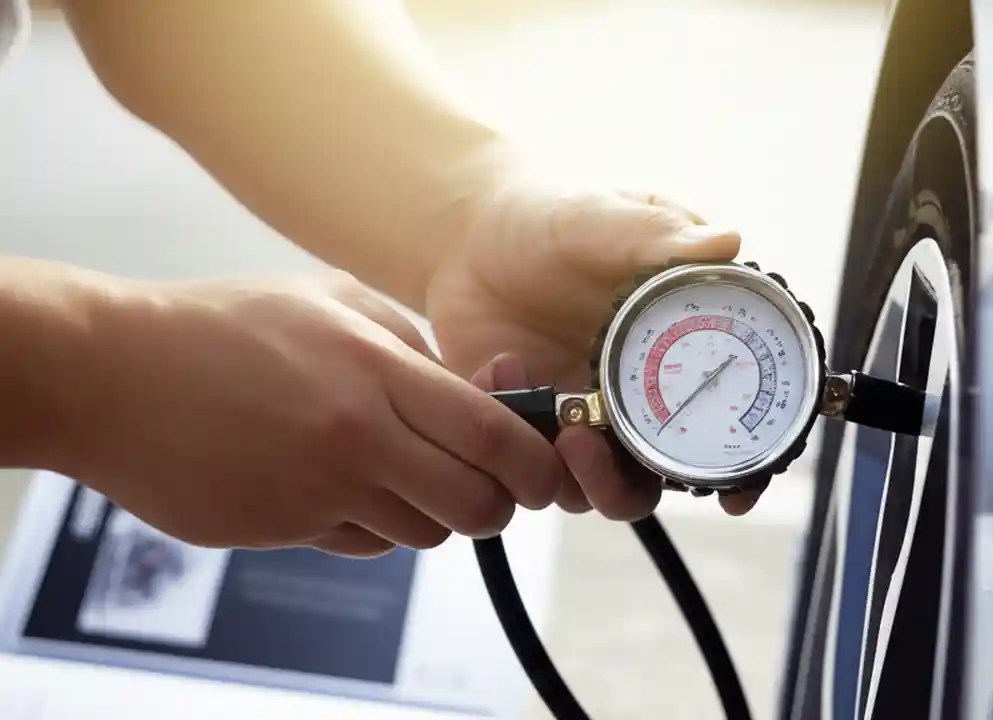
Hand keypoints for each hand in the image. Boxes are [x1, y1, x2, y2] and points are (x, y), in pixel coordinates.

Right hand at [71, 272, 569, 555]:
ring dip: (431, 512)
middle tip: (486, 484)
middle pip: (475, 504)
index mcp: (376, 370)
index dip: (534, 462)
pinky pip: (363, 545)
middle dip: (498, 503)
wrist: (111, 373)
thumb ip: (410, 342)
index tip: (541, 466)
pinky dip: (372, 525)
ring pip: (424, 534)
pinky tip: (337, 485)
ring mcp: (318, 491)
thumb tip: (475, 388)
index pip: (494, 436)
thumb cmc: (223, 325)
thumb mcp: (329, 300)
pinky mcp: (283, 529)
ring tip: (398, 471)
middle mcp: (356, 437)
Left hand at [426, 169, 763, 516]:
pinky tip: (502, 365)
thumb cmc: (556, 219)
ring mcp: (590, 423)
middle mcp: (645, 401)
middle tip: (589, 441)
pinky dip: (516, 437)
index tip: (734, 496)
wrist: (473, 234)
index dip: (746, 471)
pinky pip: (532, 467)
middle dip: (630, 483)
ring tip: (556, 425)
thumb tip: (728, 241)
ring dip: (581, 476)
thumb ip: (659, 233)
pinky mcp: (533, 431)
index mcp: (686, 353)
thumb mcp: (607, 219)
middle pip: (663, 481)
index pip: (734, 429)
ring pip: (601, 490)